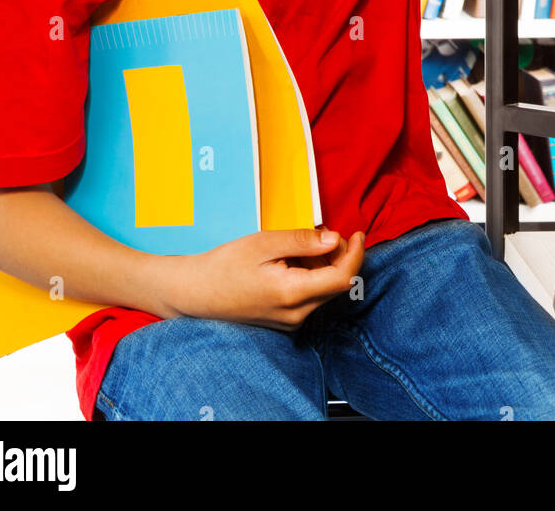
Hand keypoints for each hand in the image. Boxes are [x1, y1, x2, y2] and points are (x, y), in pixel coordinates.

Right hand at [162, 227, 365, 331]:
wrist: (196, 294)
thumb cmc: (225, 265)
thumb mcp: (263, 243)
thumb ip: (302, 241)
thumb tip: (334, 239)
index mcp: (293, 294)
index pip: (343, 278)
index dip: (356, 254)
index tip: (358, 233)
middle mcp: (297, 315)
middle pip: (336, 285)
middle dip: (338, 256)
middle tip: (321, 232)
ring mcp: (291, 323)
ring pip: (323, 291)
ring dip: (323, 266)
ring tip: (298, 247)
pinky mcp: (284, 323)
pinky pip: (310, 298)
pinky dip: (310, 277)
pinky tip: (290, 262)